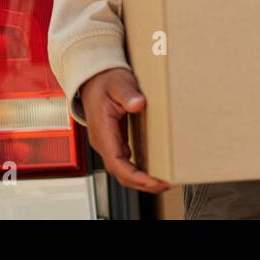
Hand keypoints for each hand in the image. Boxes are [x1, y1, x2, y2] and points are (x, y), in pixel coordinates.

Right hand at [79, 67, 170, 193]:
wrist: (94, 77)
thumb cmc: (105, 79)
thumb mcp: (118, 83)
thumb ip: (127, 93)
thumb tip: (138, 104)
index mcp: (102, 130)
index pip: (116, 162)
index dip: (134, 175)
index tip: (151, 180)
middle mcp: (103, 141)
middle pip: (120, 172)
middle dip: (142, 182)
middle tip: (166, 183)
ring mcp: (108, 142)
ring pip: (122, 170)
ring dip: (141, 179)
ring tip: (163, 181)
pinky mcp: (114, 140)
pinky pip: (125, 162)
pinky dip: (139, 170)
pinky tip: (153, 169)